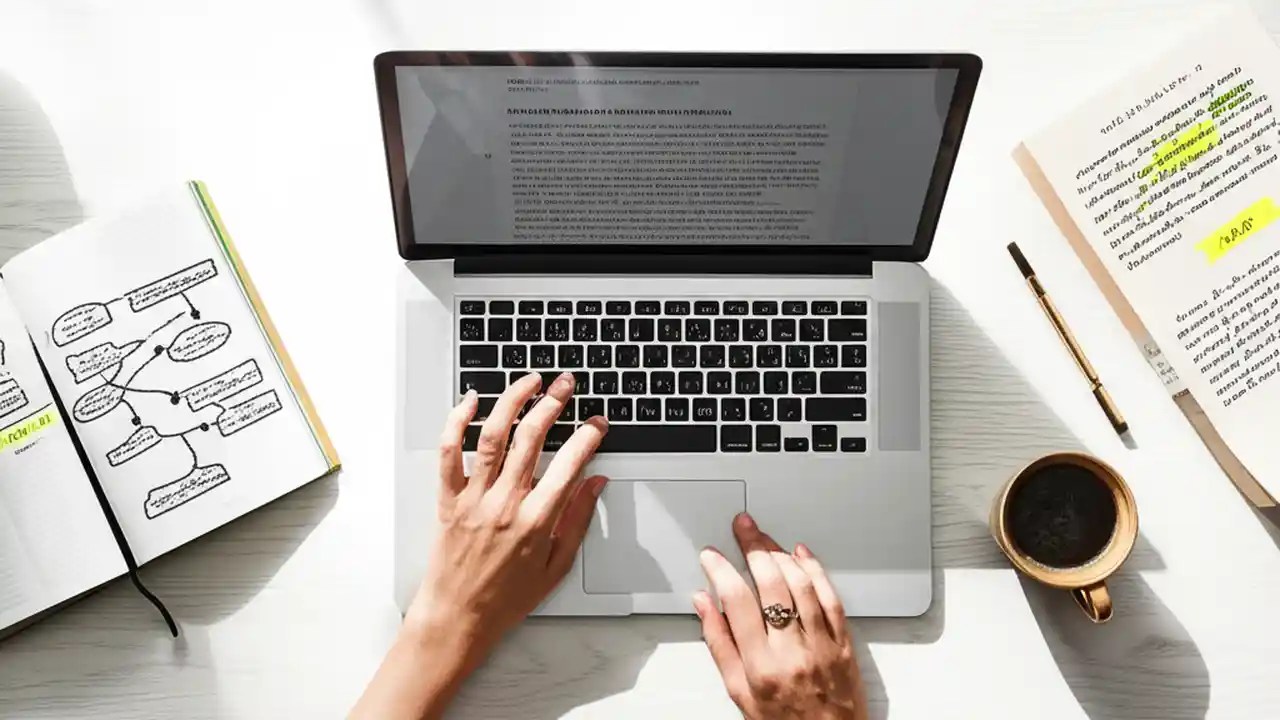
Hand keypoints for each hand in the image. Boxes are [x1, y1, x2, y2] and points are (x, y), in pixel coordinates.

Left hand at [409, 371, 608, 650]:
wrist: (456, 617)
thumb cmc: (505, 598)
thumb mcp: (556, 566)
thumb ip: (577, 520)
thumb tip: (595, 483)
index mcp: (536, 521)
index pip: (569, 464)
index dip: (588, 437)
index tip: (597, 423)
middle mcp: (504, 504)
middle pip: (531, 438)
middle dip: (553, 403)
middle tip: (565, 384)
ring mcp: (473, 498)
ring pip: (492, 435)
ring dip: (512, 400)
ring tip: (528, 381)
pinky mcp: (448, 498)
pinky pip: (448, 452)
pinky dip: (456, 421)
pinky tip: (470, 401)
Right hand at [695, 513, 867, 719]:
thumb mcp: (739, 693)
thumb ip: (720, 645)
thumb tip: (704, 605)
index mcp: (761, 666)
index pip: (737, 602)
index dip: (721, 570)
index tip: (711, 556)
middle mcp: (793, 651)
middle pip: (772, 584)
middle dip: (754, 548)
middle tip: (743, 529)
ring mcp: (822, 644)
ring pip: (802, 584)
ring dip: (782, 555)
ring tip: (766, 540)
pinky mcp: (844, 642)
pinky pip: (831, 597)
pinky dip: (815, 571)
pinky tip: (802, 556)